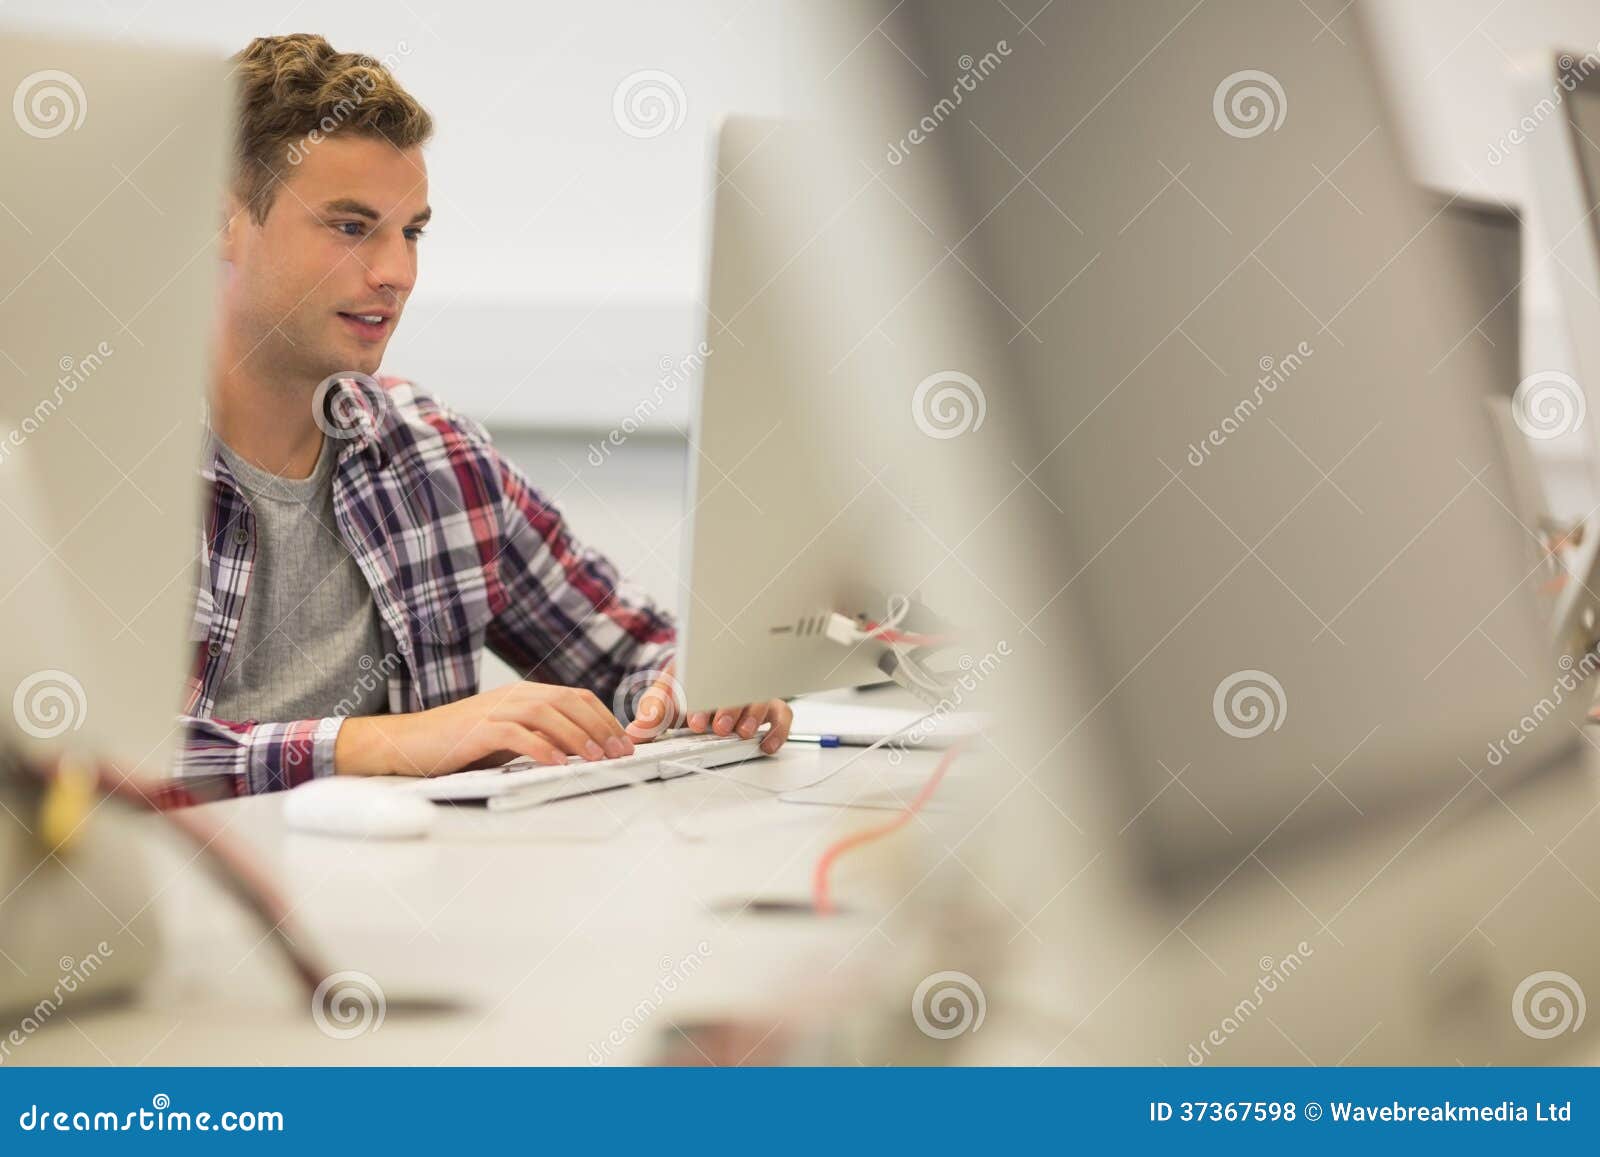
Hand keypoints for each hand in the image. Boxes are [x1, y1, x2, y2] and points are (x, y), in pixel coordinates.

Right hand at [334, 681, 634, 776]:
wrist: (407, 743)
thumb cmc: (459, 744)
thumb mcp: (507, 738)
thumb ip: (539, 738)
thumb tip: (579, 753)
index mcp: (524, 695)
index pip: (576, 697)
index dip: (605, 718)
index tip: (624, 742)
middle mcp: (513, 696)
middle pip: (568, 702)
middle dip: (600, 727)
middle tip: (620, 753)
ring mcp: (494, 710)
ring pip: (547, 714)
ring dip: (577, 737)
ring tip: (596, 758)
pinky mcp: (477, 729)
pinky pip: (516, 735)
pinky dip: (540, 748)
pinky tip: (557, 764)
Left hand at [622, 661, 792, 754]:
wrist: (701, 681)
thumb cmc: (685, 687)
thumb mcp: (664, 699)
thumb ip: (652, 716)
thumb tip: (636, 732)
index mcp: (705, 670)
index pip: (708, 679)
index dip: (702, 699)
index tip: (694, 719)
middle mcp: (733, 680)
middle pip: (739, 689)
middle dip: (729, 709)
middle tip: (718, 727)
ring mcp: (752, 693)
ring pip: (761, 700)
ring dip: (753, 716)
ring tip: (742, 732)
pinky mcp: (769, 709)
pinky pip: (782, 716)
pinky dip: (778, 730)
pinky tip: (766, 744)